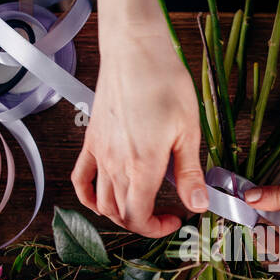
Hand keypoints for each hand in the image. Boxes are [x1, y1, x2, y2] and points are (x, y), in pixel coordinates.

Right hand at [71, 27, 207, 236]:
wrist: (135, 51)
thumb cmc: (163, 82)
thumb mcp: (188, 130)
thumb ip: (190, 173)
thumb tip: (198, 204)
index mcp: (142, 167)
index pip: (138, 218)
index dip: (156, 229)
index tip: (175, 220)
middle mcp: (116, 165)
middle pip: (120, 214)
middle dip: (143, 222)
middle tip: (165, 213)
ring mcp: (100, 154)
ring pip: (102, 202)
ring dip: (120, 213)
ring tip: (142, 206)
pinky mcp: (92, 141)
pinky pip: (81, 179)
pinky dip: (89, 197)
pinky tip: (103, 199)